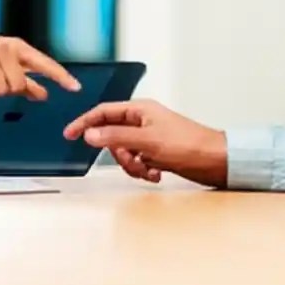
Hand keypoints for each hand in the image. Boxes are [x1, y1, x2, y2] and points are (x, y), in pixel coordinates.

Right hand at [0, 34, 79, 100]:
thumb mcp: (5, 63)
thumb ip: (26, 80)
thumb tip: (44, 94)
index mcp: (17, 47)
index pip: (44, 63)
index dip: (61, 76)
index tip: (76, 88)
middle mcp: (5, 48)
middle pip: (18, 86)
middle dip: (7, 88)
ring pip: (0, 90)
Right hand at [63, 100, 227, 187]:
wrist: (215, 161)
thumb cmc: (189, 145)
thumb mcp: (147, 141)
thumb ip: (116, 137)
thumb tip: (90, 134)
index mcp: (141, 110)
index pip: (104, 112)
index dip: (85, 122)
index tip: (69, 134)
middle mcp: (144, 122)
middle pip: (112, 136)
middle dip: (119, 155)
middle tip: (133, 162)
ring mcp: (150, 138)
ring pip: (124, 152)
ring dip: (133, 166)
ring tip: (149, 171)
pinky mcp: (157, 153)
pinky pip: (137, 162)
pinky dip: (143, 171)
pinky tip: (157, 174)